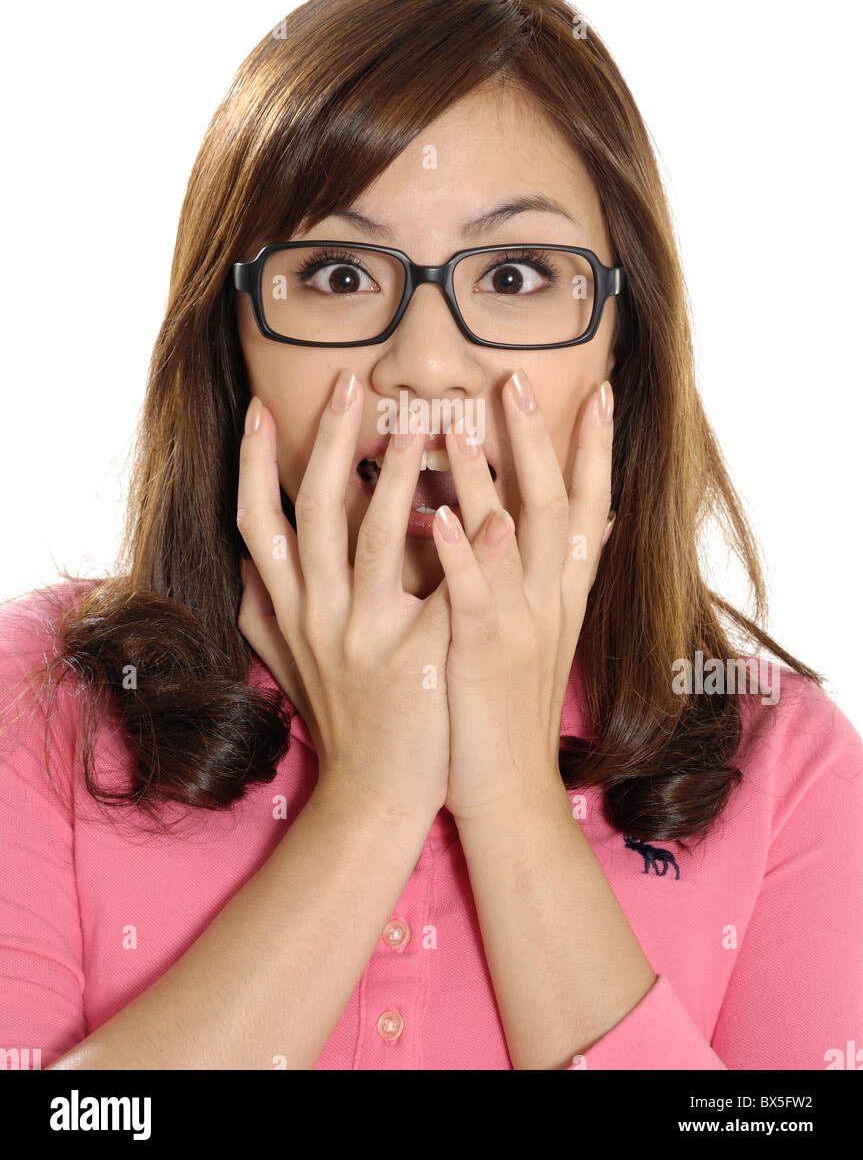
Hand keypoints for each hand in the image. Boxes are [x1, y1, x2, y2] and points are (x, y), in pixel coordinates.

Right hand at [236, 370, 456, 822]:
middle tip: (349, 380)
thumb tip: (245, 563)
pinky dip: (475, 553)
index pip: (257, 521)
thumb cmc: (342, 720)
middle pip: (313, 510)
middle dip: (327, 439)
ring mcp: (367, 637)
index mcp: (291, 609)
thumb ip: (263, 611)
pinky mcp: (419, 660)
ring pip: (375, 540)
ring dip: (396, 476)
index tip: (260, 409)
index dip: (254, 464)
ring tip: (425, 423)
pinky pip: (449, 594)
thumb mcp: (288, 662)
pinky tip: (502, 513)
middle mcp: (320, 615)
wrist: (373, 796)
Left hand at [432, 371, 614, 822]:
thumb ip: (553, 574)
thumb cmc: (508, 707)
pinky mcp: (482, 656)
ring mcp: (519, 626)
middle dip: (539, 440)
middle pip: (554, 504)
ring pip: (512, 538)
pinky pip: (473, 596)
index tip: (600, 391)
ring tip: (460, 421)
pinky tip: (442, 517)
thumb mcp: (539, 635)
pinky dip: (463, 554)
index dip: (594, 449)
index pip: (589, 506)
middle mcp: (549, 601)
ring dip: (487, 477)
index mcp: (560, 593)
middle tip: (516, 378)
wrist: (508, 792)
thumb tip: (585, 522)